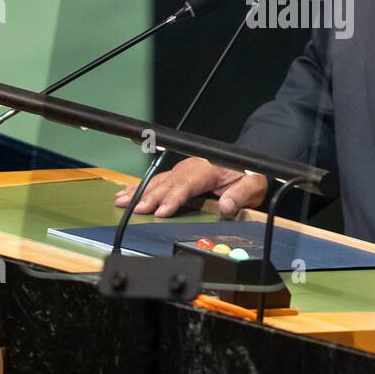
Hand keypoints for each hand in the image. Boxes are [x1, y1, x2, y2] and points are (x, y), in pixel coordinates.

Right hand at [113, 157, 268, 217]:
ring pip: (158, 181)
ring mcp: (183, 170)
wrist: (248, 162)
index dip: (173, 198)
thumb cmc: (249, 175)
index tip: (162, 211)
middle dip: (151, 197)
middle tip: (138, 210)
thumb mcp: (253, 186)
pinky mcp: (178, 175)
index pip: (187, 185)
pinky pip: (157, 180)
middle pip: (168, 183)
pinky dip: (140, 187)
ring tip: (121, 201)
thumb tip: (227, 206)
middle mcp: (191, 168)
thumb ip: (240, 195)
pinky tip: (125, 193)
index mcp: (208, 169)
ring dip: (139, 191)